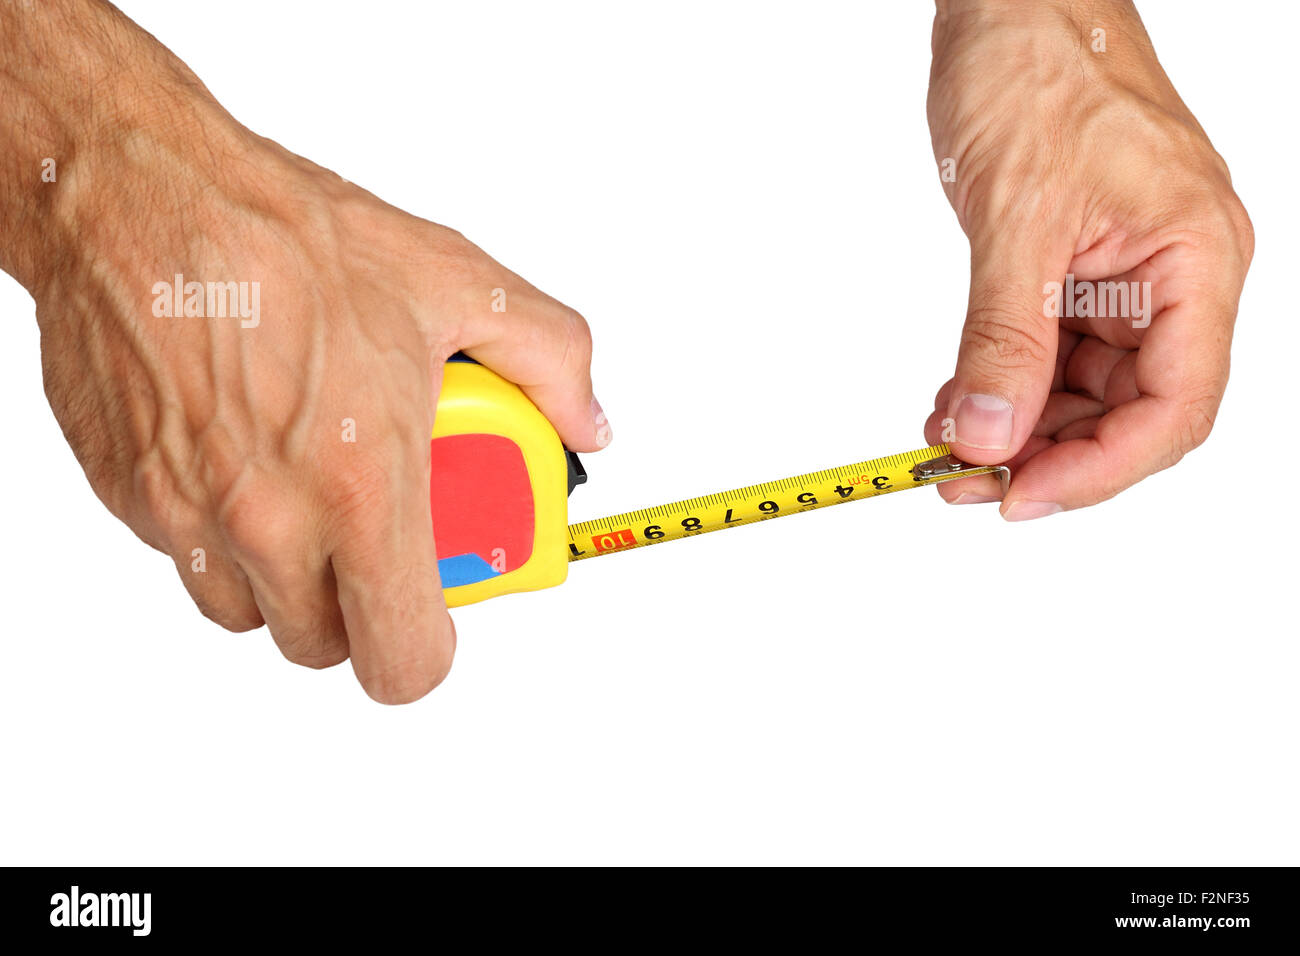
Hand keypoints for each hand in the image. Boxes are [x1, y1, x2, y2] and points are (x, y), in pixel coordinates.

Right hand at [4, 2, 608, 702]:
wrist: (143, 194)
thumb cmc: (290, 239)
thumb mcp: (459, 284)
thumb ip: (551, 362)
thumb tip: (586, 422)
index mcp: (363, 486)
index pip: (400, 654)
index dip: (425, 650)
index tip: (433, 615)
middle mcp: (269, 519)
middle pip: (323, 645)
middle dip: (356, 605)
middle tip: (373, 535)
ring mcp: (188, 514)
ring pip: (248, 611)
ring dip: (285, 577)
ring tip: (306, 489)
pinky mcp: (127, 496)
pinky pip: (187, 556)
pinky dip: (219, 530)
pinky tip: (240, 450)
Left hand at [923, 0, 1252, 516]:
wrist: (1010, 3)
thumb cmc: (1040, 67)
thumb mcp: (1018, 215)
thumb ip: (1004, 338)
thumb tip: (988, 436)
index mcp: (1196, 259)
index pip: (1176, 405)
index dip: (1102, 469)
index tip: (1020, 496)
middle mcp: (1172, 277)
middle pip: (1130, 410)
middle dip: (1047, 456)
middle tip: (963, 481)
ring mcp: (1123, 277)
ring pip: (1084, 392)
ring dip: (1016, 427)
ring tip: (947, 445)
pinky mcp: (1073, 272)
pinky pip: (1048, 353)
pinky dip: (1001, 385)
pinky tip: (954, 402)